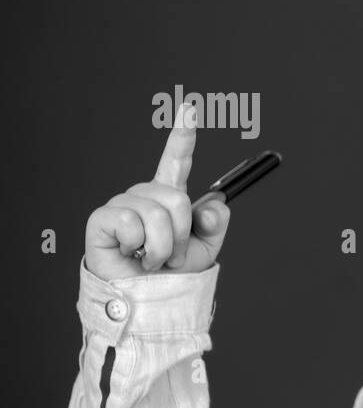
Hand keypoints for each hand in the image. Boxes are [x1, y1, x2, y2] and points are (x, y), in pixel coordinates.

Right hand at [84, 105, 231, 280]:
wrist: (148, 299)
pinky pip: (133, 223)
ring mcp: (123, 204)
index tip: (189, 108)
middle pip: (178, 198)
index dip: (183, 136)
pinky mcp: (103, 218)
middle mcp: (145, 195)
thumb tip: (212, 205)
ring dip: (162, 246)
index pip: (177, 161)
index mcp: (169, 197)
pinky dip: (139, 246)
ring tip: (150, 258)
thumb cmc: (171, 273)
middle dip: (182, 234)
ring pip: (157, 214)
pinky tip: (130, 254)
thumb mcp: (206, 248)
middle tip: (170, 254)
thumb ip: (215, 222)